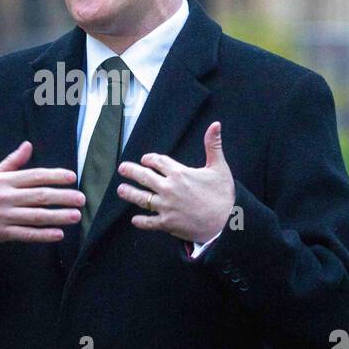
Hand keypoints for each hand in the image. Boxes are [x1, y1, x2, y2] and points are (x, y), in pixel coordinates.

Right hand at [0, 141, 83, 244]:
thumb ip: (13, 161)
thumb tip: (28, 145)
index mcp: (5, 180)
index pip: (34, 176)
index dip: (54, 176)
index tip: (72, 177)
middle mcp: (6, 197)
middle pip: (39, 196)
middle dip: (63, 197)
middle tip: (82, 199)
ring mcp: (4, 216)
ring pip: (35, 216)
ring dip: (58, 216)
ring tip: (76, 216)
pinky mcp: (3, 233)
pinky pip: (26, 234)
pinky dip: (43, 235)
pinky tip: (58, 234)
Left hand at [116, 121, 234, 244]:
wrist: (227, 221)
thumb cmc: (224, 195)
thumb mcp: (219, 167)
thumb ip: (213, 145)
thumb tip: (215, 124)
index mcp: (179, 173)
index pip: (158, 161)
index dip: (150, 159)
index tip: (145, 159)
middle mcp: (169, 188)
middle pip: (144, 177)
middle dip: (131, 171)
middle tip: (122, 168)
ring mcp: (166, 206)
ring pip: (142, 198)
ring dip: (129, 193)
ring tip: (121, 189)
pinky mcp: (167, 223)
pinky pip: (149, 222)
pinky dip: (141, 221)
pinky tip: (135, 220)